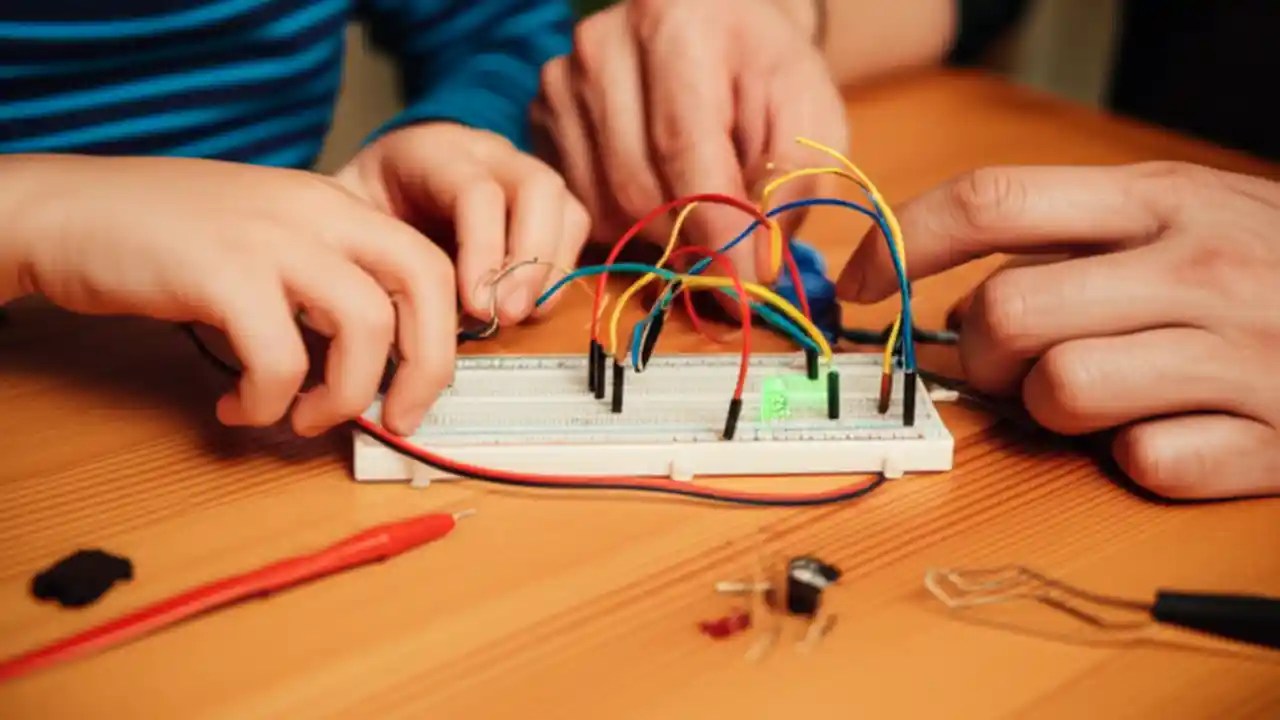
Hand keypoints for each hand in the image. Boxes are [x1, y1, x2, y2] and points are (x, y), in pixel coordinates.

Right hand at [0, 154, 455, 436]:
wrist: (66, 209)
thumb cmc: (165, 236)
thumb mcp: (266, 240)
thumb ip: (321, 285)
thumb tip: (372, 364)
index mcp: (333, 205)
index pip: (429, 263)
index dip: (442, 335)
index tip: (417, 386)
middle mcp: (316, 211)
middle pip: (424, 283)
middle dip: (428, 366)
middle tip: (400, 419)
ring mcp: (270, 238)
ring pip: (364, 325)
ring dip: (344, 394)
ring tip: (301, 417)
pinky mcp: (220, 272)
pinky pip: (280, 359)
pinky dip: (266, 401)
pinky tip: (235, 407)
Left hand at [335, 122, 589, 323]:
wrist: (384, 177)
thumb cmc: (368, 207)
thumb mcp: (353, 222)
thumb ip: (381, 256)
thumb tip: (417, 318)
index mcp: (435, 151)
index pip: (476, 191)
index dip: (484, 251)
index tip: (477, 307)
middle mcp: (489, 154)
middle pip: (538, 188)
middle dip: (530, 260)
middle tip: (509, 314)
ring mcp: (523, 172)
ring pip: (566, 208)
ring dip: (551, 270)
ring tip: (522, 316)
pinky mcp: (546, 202)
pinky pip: (573, 230)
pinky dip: (558, 273)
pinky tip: (529, 306)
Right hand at [532, 0, 846, 279]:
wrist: (717, 30)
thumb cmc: (766, 73)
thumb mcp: (809, 116)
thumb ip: (791, 185)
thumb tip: (749, 271)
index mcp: (676, 25)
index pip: (684, 151)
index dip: (717, 231)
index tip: (745, 286)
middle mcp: (602, 47)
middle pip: (638, 188)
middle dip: (691, 240)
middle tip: (730, 248)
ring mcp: (561, 83)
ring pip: (607, 208)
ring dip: (659, 234)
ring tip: (697, 204)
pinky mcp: (540, 117)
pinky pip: (583, 207)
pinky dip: (626, 223)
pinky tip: (659, 191)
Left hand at [837, 162, 1279, 498]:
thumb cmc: (1270, 267)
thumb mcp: (1182, 214)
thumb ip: (1072, 238)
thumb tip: (937, 277)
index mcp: (1160, 198)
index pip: (991, 201)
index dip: (900, 245)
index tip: (860, 286)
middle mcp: (1194, 268)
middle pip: (1004, 313)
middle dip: (978, 353)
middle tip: (1009, 362)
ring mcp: (1235, 356)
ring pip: (1059, 393)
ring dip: (1053, 409)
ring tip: (1101, 395)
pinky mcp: (1268, 441)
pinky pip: (1143, 465)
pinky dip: (1138, 460)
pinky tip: (1175, 431)